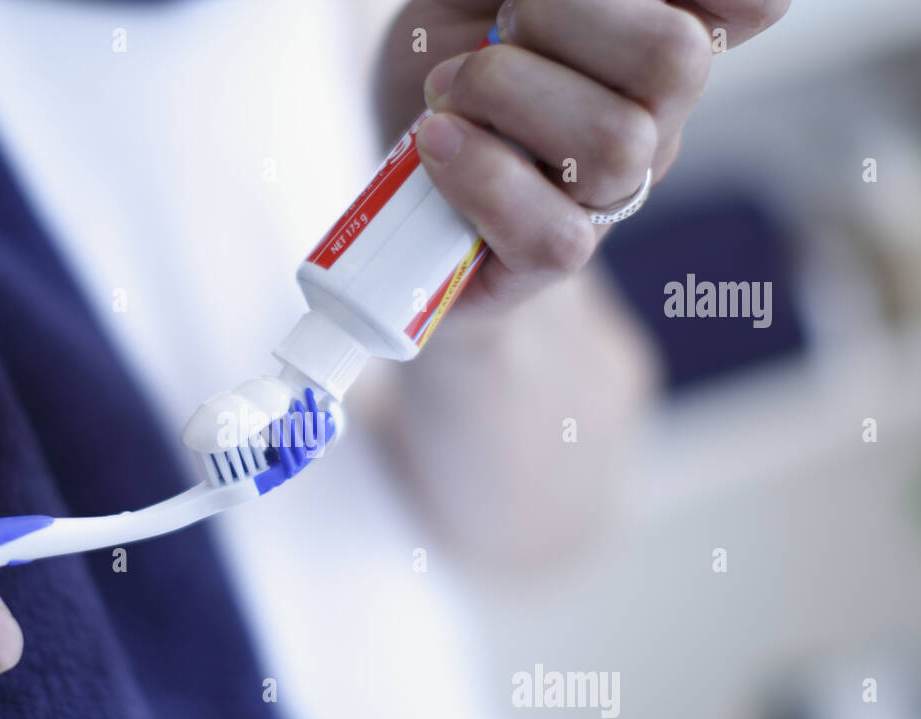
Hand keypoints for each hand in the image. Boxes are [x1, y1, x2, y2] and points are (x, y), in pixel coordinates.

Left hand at [376, 0, 789, 311]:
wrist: (401, 196)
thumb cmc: (445, 78)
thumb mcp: (473, 3)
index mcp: (654, 35)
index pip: (752, 7)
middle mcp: (654, 116)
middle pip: (676, 59)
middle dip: (565, 15)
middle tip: (499, 29)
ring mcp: (612, 194)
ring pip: (617, 146)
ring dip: (503, 93)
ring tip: (446, 91)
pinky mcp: (555, 258)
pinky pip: (554, 231)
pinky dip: (480, 174)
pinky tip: (438, 142)